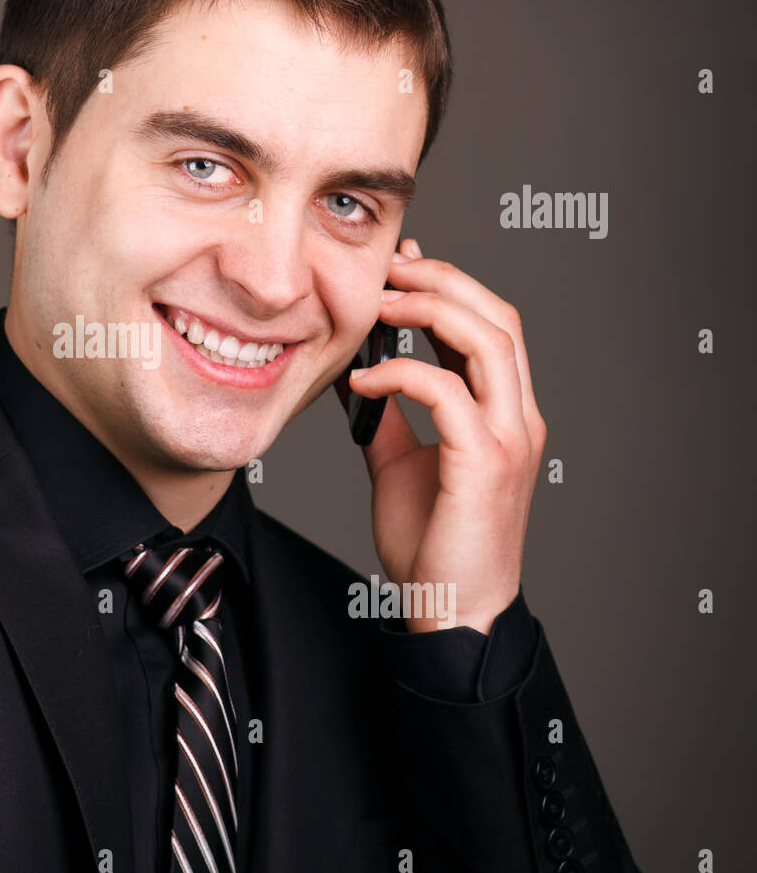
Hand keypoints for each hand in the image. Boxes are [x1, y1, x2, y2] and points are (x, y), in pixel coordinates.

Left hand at [339, 239, 545, 634]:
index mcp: (503, 413)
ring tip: (379, 303)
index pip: (488, 326)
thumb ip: (387, 416)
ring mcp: (509, 437)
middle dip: (441, 279)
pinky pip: (447, 392)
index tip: (400, 264)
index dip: (446, 286)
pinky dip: (402, 374)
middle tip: (388, 266)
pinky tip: (363, 382)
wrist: (451, 608)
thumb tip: (355, 372)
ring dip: (430, 309)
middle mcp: (517, 417)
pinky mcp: (486, 462)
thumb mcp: (399, 463)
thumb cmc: (432, 543)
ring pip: (489, 339)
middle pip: (497, 316)